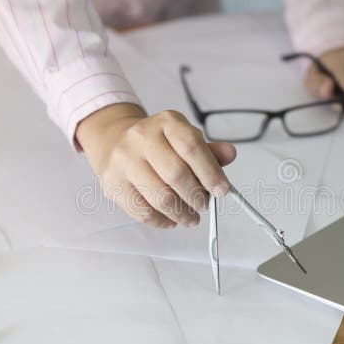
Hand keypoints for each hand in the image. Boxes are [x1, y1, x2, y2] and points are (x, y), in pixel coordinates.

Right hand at [76, 103, 236, 228]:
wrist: (114, 140)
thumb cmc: (158, 144)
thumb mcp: (184, 138)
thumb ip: (208, 150)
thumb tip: (230, 154)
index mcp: (166, 122)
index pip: (191, 147)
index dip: (210, 172)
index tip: (222, 191)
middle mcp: (142, 137)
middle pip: (175, 174)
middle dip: (196, 196)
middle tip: (204, 206)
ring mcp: (123, 160)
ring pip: (160, 197)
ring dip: (181, 214)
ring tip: (191, 218)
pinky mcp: (112, 183)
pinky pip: (141, 211)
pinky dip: (161, 221)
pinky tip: (171, 220)